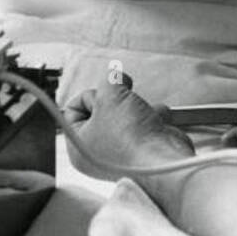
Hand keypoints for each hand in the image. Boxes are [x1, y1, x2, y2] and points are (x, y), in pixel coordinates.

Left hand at [63, 76, 194, 180]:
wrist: (162, 160)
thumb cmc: (131, 139)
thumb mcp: (111, 94)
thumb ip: (109, 78)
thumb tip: (114, 75)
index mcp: (78, 147)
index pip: (74, 108)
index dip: (91, 95)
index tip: (105, 94)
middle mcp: (97, 154)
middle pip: (101, 109)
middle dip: (117, 100)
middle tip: (122, 102)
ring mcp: (121, 153)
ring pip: (124, 114)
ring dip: (136, 107)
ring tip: (140, 111)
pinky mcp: (143, 151)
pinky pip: (143, 124)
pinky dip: (151, 117)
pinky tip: (154, 117)